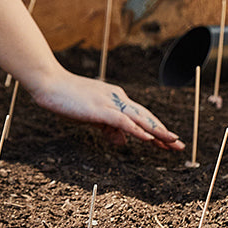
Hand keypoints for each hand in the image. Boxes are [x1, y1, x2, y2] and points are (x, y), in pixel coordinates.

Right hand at [30, 70, 183, 150]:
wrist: (48, 82)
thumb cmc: (65, 97)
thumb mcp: (91, 115)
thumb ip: (108, 128)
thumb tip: (123, 142)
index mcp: (115, 98)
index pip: (140, 115)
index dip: (155, 128)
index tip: (168, 141)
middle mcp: (117, 98)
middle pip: (145, 116)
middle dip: (163, 132)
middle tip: (179, 145)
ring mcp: (109, 102)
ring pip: (139, 118)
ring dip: (157, 131)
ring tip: (172, 142)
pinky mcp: (99, 109)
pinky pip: (122, 121)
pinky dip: (136, 129)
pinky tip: (148, 138)